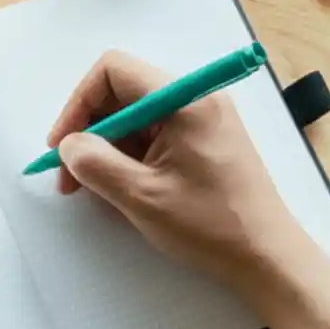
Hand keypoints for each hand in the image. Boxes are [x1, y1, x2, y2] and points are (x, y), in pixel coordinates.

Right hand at [50, 51, 329, 328]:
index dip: (78, 103)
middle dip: (88, 131)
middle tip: (68, 175)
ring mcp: (202, 120)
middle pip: (122, 93)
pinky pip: (153, 136)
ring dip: (105, 149)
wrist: (267, 257)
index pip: (113, 71)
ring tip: (90, 189)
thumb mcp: (141, 196)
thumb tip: (69, 145)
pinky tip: (118, 189)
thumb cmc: (209, 225)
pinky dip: (128, 158)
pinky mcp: (204, 141)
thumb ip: (96, 164)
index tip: (62, 145)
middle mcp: (195, 99)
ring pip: (134, 118)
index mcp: (184, 100)